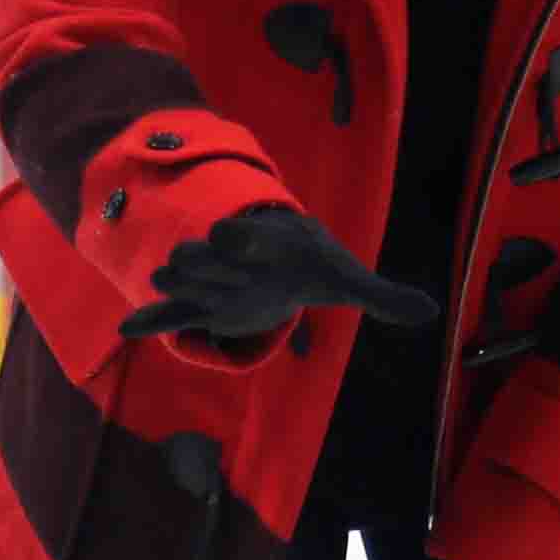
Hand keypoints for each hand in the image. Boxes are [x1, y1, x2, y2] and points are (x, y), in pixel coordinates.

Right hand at [118, 201, 437, 353]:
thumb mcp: (342, 278)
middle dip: (198, 257)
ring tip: (156, 280)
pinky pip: (171, 314)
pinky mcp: (198, 305)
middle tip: (181, 257)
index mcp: (265, 245)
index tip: (229, 232)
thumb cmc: (307, 264)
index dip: (239, 235)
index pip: (248, 236)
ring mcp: (211, 282)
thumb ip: (380, 296)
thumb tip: (434, 313)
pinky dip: (150, 320)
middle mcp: (233, 260)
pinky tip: (126, 327)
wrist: (275, 251)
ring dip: (171, 280)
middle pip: (208, 255)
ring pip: (184, 277)